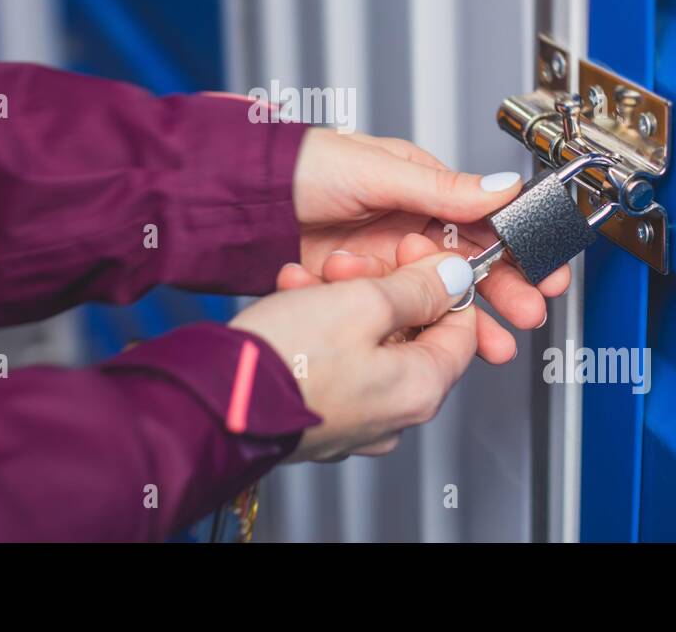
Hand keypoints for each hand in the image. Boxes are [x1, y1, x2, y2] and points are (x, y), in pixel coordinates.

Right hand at [231, 251, 477, 460]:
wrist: (212, 402)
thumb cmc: (284, 359)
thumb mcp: (363, 302)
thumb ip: (418, 288)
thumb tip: (454, 278)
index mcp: (419, 390)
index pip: (463, 329)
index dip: (441, 281)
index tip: (412, 252)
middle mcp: (393, 415)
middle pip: (410, 333)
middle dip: (377, 285)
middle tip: (345, 263)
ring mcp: (354, 421)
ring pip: (366, 343)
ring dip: (342, 300)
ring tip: (306, 279)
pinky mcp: (317, 418)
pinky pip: (334, 364)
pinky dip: (319, 329)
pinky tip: (292, 304)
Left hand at [287, 129, 567, 362]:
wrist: (241, 196)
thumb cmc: (302, 163)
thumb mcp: (377, 172)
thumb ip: (441, 188)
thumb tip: (503, 187)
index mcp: (422, 188)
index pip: (484, 222)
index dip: (519, 250)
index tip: (547, 276)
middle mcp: (408, 224)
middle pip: (469, 265)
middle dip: (503, 293)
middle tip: (526, 318)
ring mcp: (385, 257)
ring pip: (439, 294)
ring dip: (468, 320)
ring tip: (493, 346)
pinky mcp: (359, 285)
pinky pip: (397, 308)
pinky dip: (413, 323)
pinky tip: (426, 333)